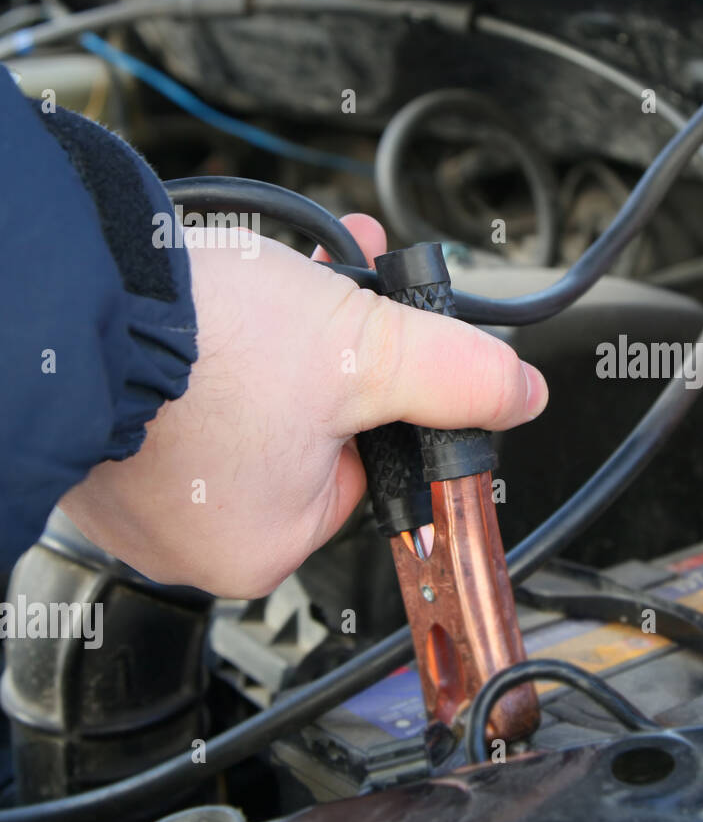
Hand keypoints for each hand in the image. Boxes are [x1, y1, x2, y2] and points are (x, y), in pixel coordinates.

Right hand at [60, 215, 547, 597]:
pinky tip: (222, 290)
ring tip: (287, 274)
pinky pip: (182, 398)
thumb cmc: (200, 348)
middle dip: (334, 350)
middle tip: (338, 289)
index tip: (376, 347)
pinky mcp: (99, 443)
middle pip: (306, 431)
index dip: (375, 401)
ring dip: (283, 332)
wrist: (65, 295)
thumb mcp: (364, 352)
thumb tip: (518, 394)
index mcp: (262, 547)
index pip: (359, 473)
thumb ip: (454, 377)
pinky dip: (214, 343)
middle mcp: (193, 538)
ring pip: (247, 403)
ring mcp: (135, 494)